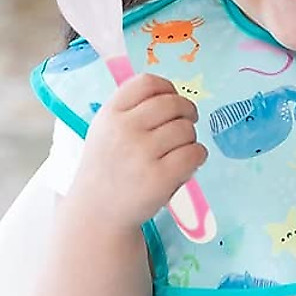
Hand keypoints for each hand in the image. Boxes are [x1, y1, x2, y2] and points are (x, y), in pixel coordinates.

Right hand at [68, 74, 206, 229]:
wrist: (98, 212)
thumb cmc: (108, 168)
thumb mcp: (106, 131)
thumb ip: (132, 110)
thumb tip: (174, 94)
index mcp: (110, 114)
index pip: (147, 83)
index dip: (168, 88)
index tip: (173, 99)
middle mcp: (124, 129)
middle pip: (173, 104)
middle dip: (187, 112)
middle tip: (187, 123)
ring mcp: (141, 153)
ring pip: (186, 129)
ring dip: (191, 138)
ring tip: (179, 151)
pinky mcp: (159, 177)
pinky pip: (195, 152)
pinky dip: (198, 156)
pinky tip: (187, 163)